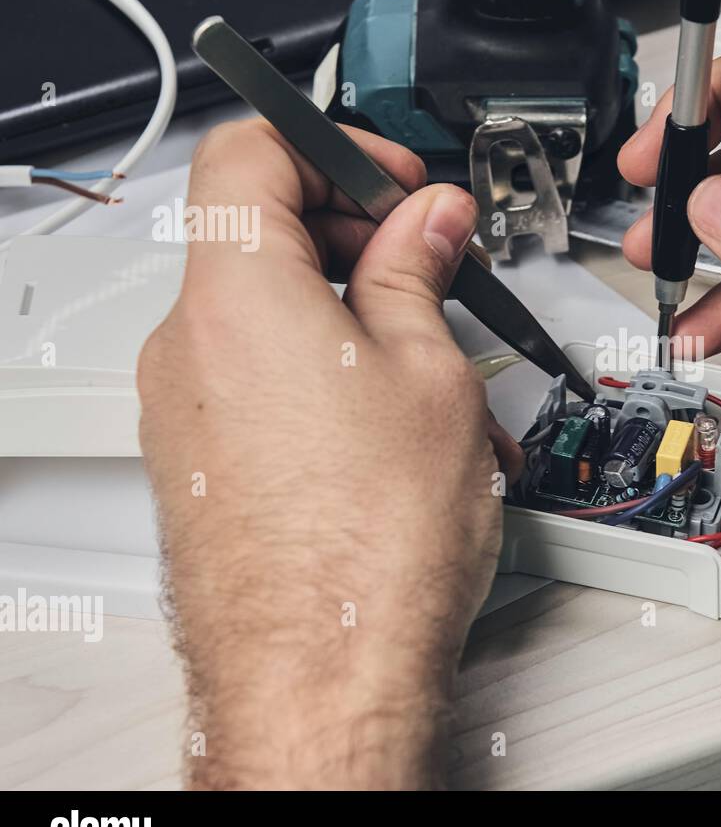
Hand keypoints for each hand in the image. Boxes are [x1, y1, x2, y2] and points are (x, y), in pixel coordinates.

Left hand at [138, 119, 520, 787]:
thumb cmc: (370, 553)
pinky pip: (257, 379)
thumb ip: (418, 273)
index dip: (335, 145)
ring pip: (266, 312)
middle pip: (256, 229)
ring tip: (432, 366)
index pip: (249, 150)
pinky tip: (395, 424)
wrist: (321, 682)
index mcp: (238, 297)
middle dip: (353, 231)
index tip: (397, 183)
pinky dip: (323, 372)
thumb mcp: (431, 377)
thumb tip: (428, 221)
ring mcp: (183, 409)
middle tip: (430, 263)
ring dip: (350, 313)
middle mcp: (188, 347)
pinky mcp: (197, 461)